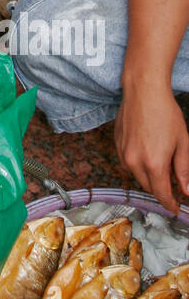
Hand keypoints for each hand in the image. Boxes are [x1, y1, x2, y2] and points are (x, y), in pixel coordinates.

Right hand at [115, 85, 188, 212]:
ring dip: (149, 175)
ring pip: (137, 175)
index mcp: (154, 163)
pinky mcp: (116, 144)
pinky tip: (147, 150)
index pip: (162, 194)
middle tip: (173, 180)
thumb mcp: (182, 142)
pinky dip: (138, 164)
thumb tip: (186, 191)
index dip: (170, 204)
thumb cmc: (165, 112)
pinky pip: (127, 163)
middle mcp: (135, 162)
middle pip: (149, 187)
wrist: (143, 90)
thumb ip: (184, 170)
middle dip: (161, 188)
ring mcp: (123, 153)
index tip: (175, 208)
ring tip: (160, 160)